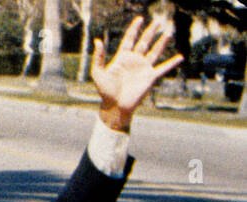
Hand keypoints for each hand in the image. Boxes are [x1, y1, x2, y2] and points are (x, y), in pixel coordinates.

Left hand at [92, 17, 182, 131]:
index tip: (140, 19)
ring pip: (155, 51)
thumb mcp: (98, 73)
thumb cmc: (105, 91)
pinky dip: (172, 63)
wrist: (115, 106)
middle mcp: (134, 61)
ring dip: (162, 42)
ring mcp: (143, 68)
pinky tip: (180, 57)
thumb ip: (99, 57)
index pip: (129, 39)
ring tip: (169, 32)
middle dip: (150, 32)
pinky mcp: (150, 77)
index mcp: (122, 58)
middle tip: (158, 21)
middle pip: (144, 42)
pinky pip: (163, 68)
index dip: (134, 29)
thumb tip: (98, 41)